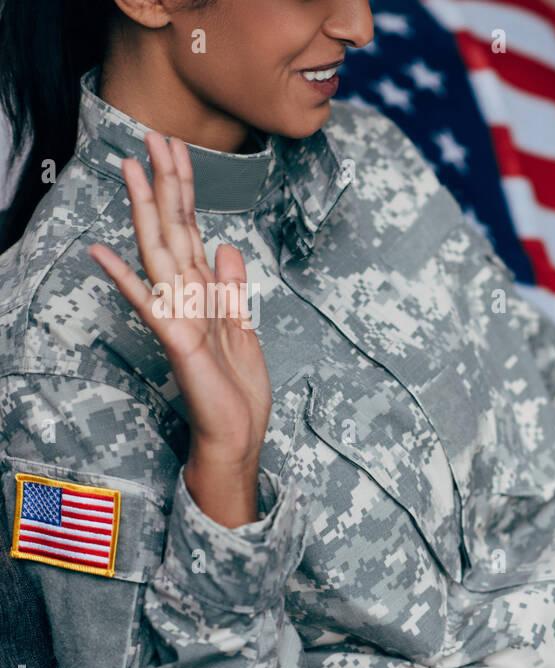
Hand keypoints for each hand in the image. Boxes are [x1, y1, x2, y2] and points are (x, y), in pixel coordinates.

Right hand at [88, 132, 271, 526]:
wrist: (237, 437)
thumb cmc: (235, 391)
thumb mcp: (243, 330)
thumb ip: (231, 288)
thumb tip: (225, 246)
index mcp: (203, 293)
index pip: (191, 229)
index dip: (185, 188)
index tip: (177, 147)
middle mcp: (185, 298)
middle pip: (172, 229)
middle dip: (165, 183)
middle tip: (153, 136)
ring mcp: (177, 317)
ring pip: (159, 254)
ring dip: (144, 212)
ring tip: (130, 171)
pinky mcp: (176, 342)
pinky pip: (150, 305)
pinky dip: (127, 279)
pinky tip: (102, 252)